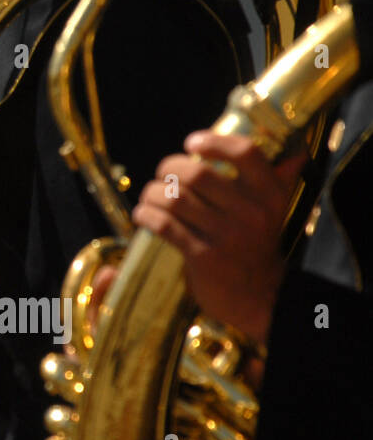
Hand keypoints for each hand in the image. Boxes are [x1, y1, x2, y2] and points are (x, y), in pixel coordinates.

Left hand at [131, 132, 303, 348]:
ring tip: (150, 196)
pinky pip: (163, 224)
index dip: (214, 142)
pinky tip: (143, 215)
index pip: (245, 153)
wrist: (260, 297)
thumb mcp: (275, 213)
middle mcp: (251, 213)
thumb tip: (294, 154)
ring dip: (152, 193)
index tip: (191, 143)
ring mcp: (227, 236)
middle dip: (168, 168)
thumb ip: (279, 182)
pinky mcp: (203, 257)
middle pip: (196, 174)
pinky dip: (145, 214)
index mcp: (270, 196)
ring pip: (174, 198)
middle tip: (162, 174)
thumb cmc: (257, 246)